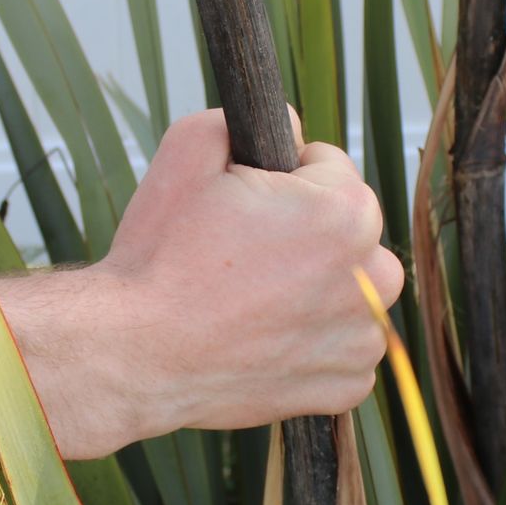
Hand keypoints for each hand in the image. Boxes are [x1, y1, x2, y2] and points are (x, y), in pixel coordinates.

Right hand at [91, 109, 402, 438]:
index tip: (245, 207)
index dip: (281, 178)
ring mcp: (362, 339)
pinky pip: (342, 349)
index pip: (330, 169)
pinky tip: (263, 339)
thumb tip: (288, 126)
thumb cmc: (161, 254)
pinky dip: (312, 344)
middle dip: (309, 233)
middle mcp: (374, 278)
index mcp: (348, 212)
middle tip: (244, 255)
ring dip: (320, 289)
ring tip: (253, 298)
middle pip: (350, 233)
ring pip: (354, 293)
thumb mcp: (190, 146)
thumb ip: (250, 117)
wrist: (132, 353)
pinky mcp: (344, 387)